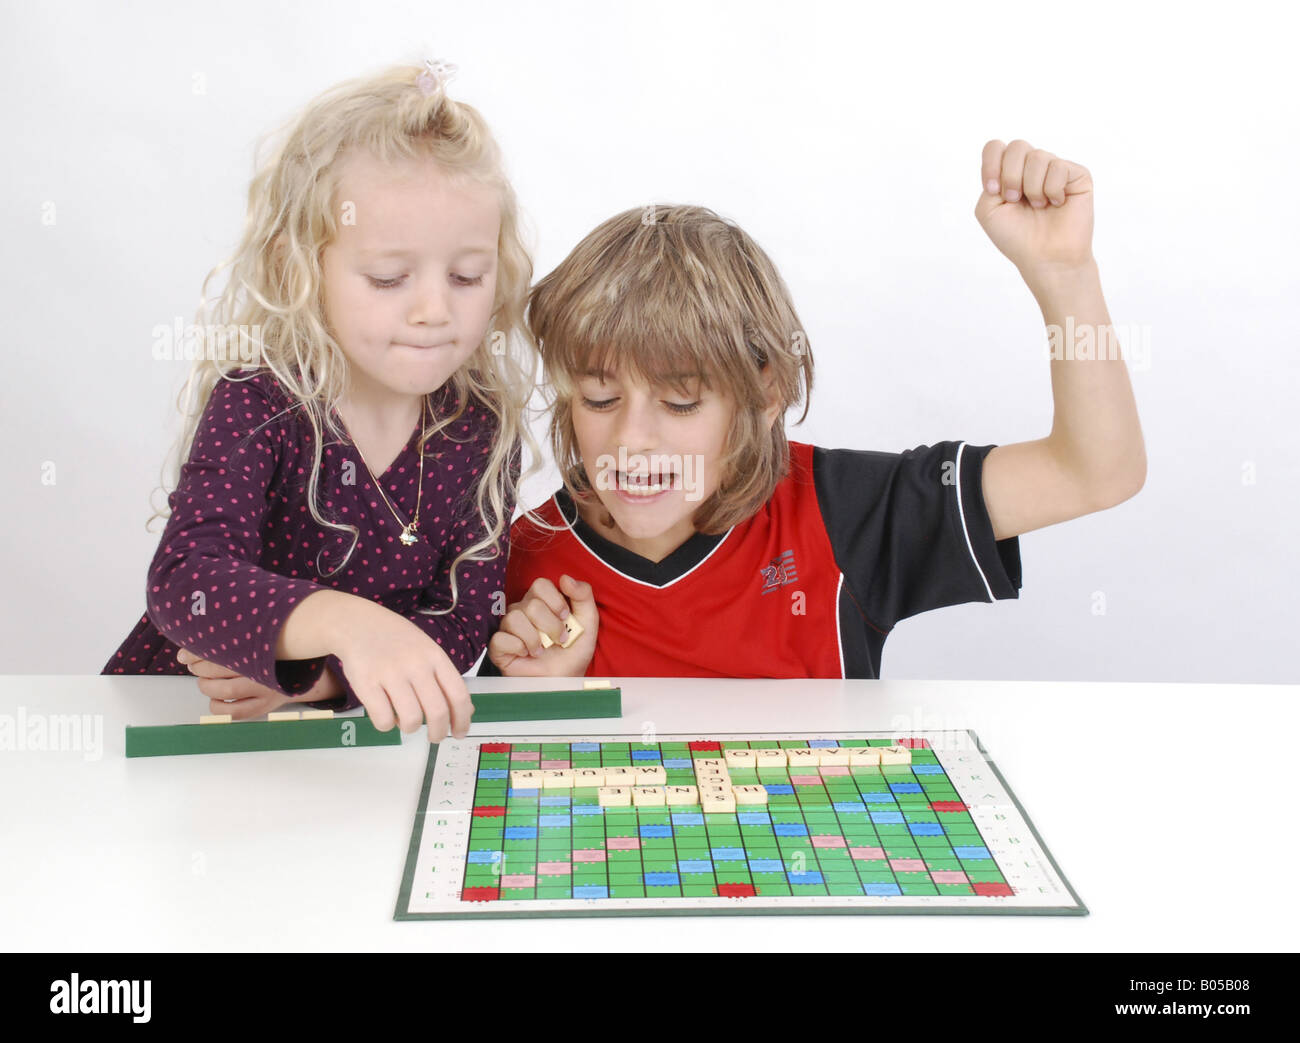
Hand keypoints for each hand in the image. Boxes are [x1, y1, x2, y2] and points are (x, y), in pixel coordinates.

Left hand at [176, 647, 341, 720]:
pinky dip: (217, 706)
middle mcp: (266, 669)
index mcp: (265, 647)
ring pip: (225, 691)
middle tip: (193, 664)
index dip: (200, 651)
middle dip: (199, 667)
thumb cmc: (273, 650)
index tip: (186, 652)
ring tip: (204, 680)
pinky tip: (216, 697)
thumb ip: (235, 632)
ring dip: (206, 686)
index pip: (224, 648)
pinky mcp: (264, 706)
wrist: (301, 669)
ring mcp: (267, 690)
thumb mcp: (261, 635)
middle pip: (221, 668)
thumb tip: (192, 637)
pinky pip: (234, 713)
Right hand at [330, 599, 473, 742]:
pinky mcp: (366, 684)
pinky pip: (383, 720)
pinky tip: (386, 714)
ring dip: (411, 728)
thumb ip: (444, 678)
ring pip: (412, 720)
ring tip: (406, 721)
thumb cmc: (396, 641)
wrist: (357, 624)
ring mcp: (390, 674)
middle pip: (437, 712)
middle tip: (435, 738)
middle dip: (439, 733)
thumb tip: (466, 710)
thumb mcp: (427, 651)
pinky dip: (387, 725)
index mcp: (435, 656)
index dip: (462, 720)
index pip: (458, 694)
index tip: (460, 733)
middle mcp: (416, 665)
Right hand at [487, 575, 598, 676]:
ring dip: (535, 639)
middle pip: (530, 604)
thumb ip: (583, 596)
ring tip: (542, 649)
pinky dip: (519, 648)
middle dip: (551, 625)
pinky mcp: (498, 647)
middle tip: (559, 639)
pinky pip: (501, 639)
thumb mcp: (588, 622)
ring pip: (514, 618)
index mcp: (541, 601)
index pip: (540, 585)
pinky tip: (527, 655)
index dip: (555, 600)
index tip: (565, 617)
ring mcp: (508, 628)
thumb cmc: (573, 652)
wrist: (564, 680)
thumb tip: (565, 578)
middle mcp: (522, 611)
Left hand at [974, 139, 1094, 279]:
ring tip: (1038, 206)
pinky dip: (1051, 189)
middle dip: (1011, 176)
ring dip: (1031, 188)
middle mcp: (1032, 167)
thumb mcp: (988, 210)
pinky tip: (1056, 203)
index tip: (993, 191)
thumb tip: (1009, 161)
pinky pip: (1058, 167)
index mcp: (1009, 173)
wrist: (1045, 257)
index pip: (995, 147)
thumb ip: (988, 180)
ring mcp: (1055, 169)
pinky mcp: (1076, 174)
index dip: (991, 164)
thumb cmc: (1017, 237)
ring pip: (1037, 156)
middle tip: (1015, 200)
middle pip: (1017, 146)